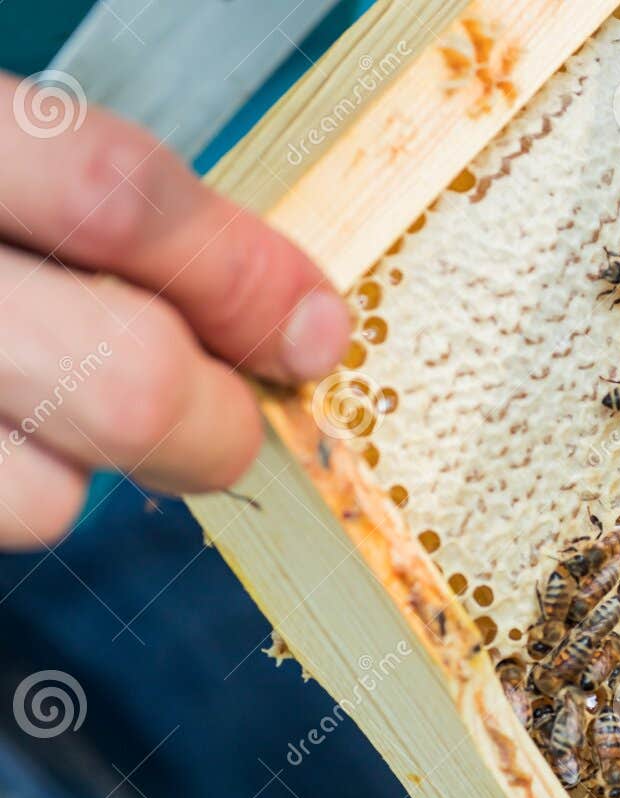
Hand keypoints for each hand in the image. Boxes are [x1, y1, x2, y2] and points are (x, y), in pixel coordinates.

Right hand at [0, 72, 352, 547]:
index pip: (122, 198)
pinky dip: (7, 493)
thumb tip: (288, 314)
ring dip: (85, 470)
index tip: (309, 327)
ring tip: (45, 411)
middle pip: (129, 381)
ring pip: (49, 496)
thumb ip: (101, 209)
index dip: (244, 276)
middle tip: (228, 415)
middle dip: (217, 421)